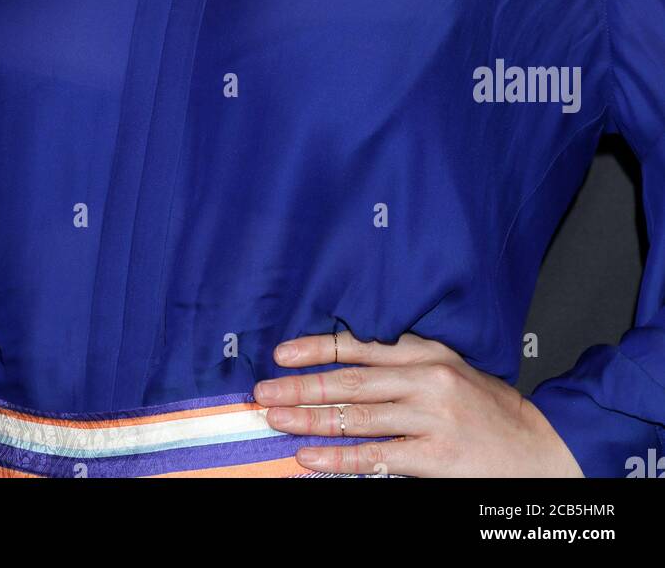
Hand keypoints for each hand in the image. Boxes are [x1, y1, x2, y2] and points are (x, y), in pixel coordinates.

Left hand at [252, 331, 584, 477]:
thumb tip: (347, 367)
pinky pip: (376, 458)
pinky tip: (310, 457)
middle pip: (349, 382)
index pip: (360, 347)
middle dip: (301, 386)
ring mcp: (430, 418)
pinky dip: (338, 458)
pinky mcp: (436, 457)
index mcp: (427, 352)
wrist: (542, 447)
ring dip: (309, 419)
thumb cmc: (491, 410)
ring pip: (356, 418)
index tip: (281, 353)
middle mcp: (425, 379)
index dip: (317, 349)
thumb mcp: (451, 370)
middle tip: (263, 391)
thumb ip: (406, 365)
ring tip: (275, 420)